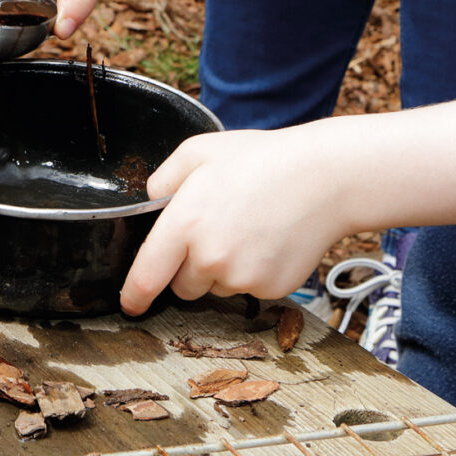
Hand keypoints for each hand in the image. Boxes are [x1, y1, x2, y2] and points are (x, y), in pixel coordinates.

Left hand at [119, 126, 348, 314]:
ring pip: (216, 288)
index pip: (147, 275)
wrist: (325, 178)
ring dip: (222, 270)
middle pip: (182, 286)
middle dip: (189, 268)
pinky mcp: (270, 289)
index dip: (134, 295)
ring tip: (249, 228)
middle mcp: (210, 258)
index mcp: (185, 224)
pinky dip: (253, 272)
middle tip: (216, 231)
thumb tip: (151, 202)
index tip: (129, 304)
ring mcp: (242, 278)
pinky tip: (269, 240)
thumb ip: (163, 180)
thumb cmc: (261, 159)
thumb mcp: (199, 151)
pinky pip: (248, 289)